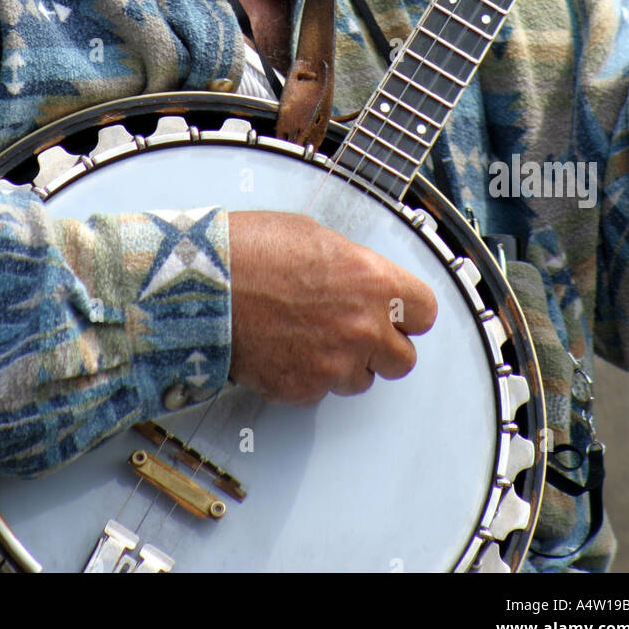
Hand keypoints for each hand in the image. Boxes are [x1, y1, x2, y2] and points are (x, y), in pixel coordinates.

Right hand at [227, 210, 436, 405]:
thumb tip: (359, 280)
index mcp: (374, 283)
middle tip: (357, 331)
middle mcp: (363, 329)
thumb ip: (352, 266)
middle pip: (403, 359)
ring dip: (346, 364)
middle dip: (383, 346)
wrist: (203, 285)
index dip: (409, 312)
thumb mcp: (316, 236)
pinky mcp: (304, 389)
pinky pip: (321, 391)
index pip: (425, 312)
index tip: (399, 312)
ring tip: (311, 337)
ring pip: (362, 380)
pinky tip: (286, 348)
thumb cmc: (251, 250)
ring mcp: (334, 364)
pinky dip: (308, 375)